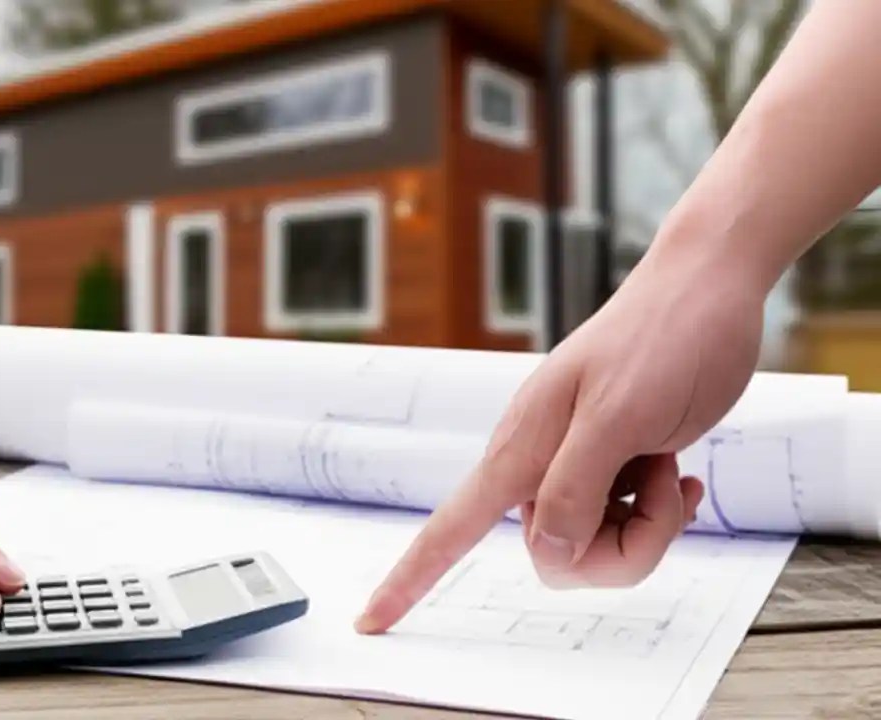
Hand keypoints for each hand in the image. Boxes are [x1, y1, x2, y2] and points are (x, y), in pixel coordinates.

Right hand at [355, 251, 766, 633]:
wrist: (705, 290)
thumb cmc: (660, 340)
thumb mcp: (619, 415)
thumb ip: (574, 487)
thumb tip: (545, 550)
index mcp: (520, 450)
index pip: (449, 528)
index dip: (408, 579)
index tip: (368, 621)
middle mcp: (536, 465)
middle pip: (555, 558)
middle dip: (620, 548)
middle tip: (655, 489)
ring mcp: (574, 467)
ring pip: (594, 548)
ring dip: (646, 526)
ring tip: (664, 467)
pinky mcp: (609, 467)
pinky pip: (622, 525)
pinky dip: (657, 513)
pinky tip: (676, 473)